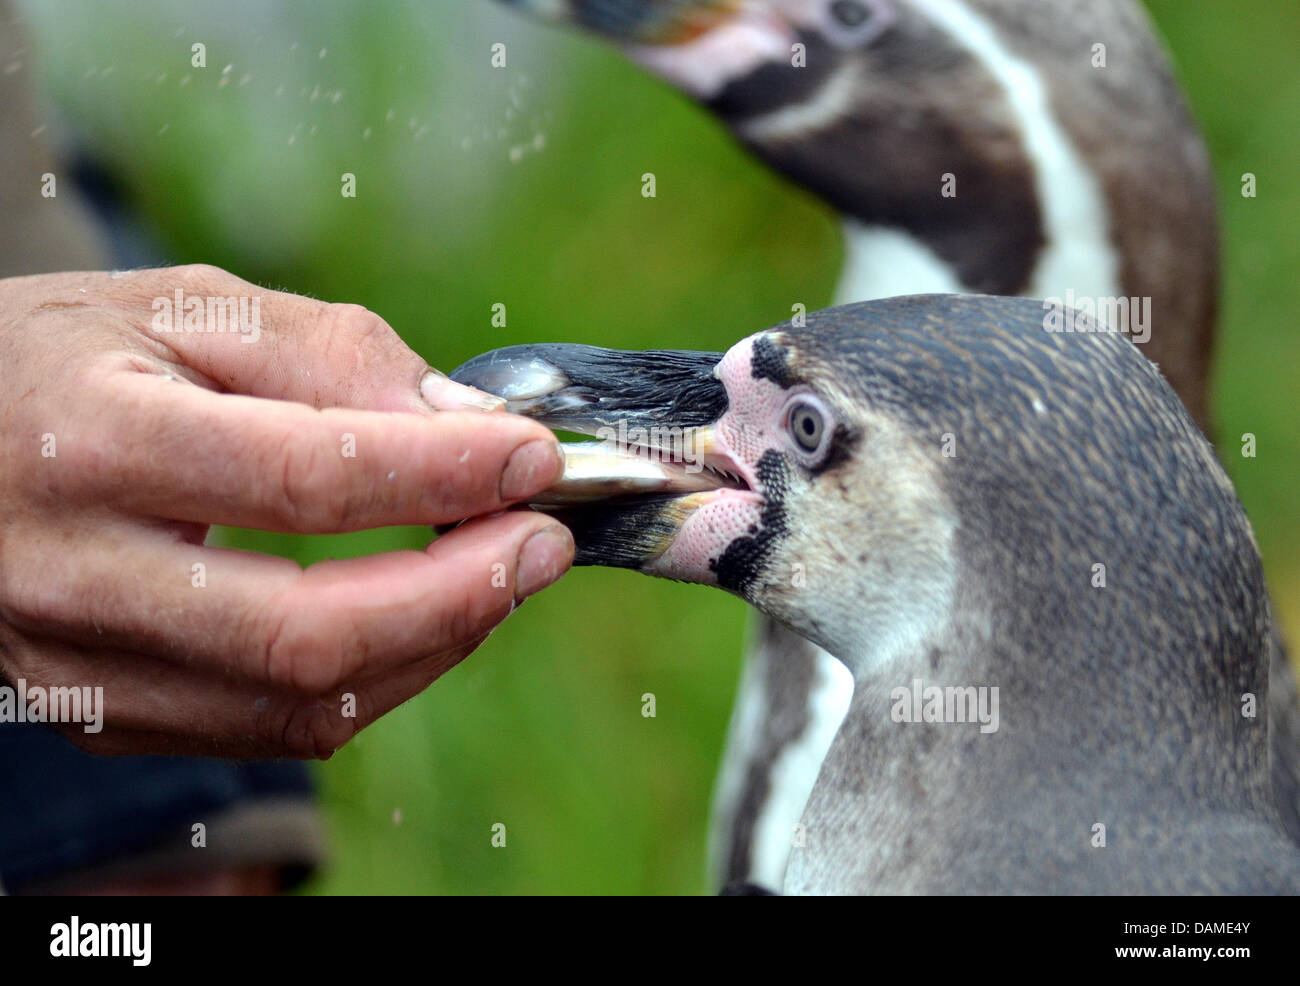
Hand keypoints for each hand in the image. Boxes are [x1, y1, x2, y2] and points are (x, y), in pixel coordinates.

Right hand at [0, 265, 572, 757]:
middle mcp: (74, 573)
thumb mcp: (189, 308)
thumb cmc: (73, 357)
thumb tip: (473, 427)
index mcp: (92, 440)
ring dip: (433, 643)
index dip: (442, 474)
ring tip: (498, 571)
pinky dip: (375, 677)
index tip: (536, 457)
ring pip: (301, 706)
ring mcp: (82, 665)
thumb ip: (332, 354)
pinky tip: (420, 613)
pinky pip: (271, 728)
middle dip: (459, 593)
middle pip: (307, 634)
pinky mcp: (105, 713)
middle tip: (543, 542)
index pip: (305, 478)